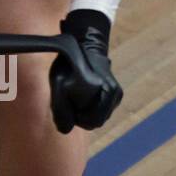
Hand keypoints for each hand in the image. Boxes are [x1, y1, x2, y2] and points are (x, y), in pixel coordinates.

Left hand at [49, 9, 122, 133]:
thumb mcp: (59, 85)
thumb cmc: (70, 65)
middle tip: (69, 100)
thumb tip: (65, 131)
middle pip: (96, 121)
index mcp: (107, 94)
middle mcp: (116, 96)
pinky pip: (101, 108)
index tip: (67, 105)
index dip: (76, 118)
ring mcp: (116, 95)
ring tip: (75, 94)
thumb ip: (61, 109)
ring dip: (86, 110)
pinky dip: (91, 105)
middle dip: (81, 115)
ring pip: (99, 115)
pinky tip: (82, 93)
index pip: (92, 122)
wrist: (83, 45)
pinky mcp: (114, 93)